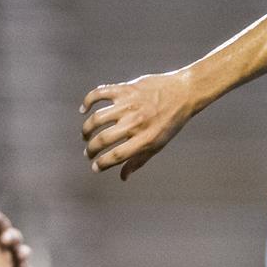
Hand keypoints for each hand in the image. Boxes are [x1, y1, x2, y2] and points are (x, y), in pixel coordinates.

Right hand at [80, 70, 195, 180]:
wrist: (183, 93)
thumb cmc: (170, 122)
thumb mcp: (158, 144)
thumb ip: (138, 161)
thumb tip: (122, 177)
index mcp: (145, 139)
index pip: (116, 156)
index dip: (102, 164)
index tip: (95, 167)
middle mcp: (135, 123)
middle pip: (103, 139)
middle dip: (91, 150)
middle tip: (88, 153)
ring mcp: (128, 105)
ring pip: (97, 119)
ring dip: (86, 130)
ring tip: (86, 135)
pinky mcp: (124, 89)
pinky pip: (99, 94)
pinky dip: (87, 101)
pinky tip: (83, 110)